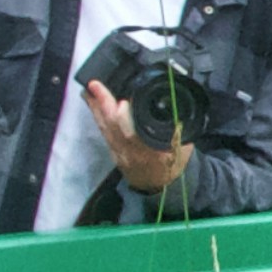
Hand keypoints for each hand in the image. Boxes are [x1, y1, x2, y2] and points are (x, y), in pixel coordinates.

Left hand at [86, 81, 192, 198]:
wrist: (155, 187)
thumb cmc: (170, 165)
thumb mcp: (182, 150)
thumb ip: (178, 132)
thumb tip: (177, 110)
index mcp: (150, 153)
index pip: (135, 135)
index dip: (126, 119)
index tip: (122, 102)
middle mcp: (130, 151)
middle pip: (114, 126)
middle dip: (104, 105)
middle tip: (95, 85)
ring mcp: (118, 151)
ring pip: (105, 126)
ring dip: (95, 107)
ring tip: (89, 89)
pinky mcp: (111, 149)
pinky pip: (102, 130)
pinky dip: (96, 115)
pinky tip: (92, 102)